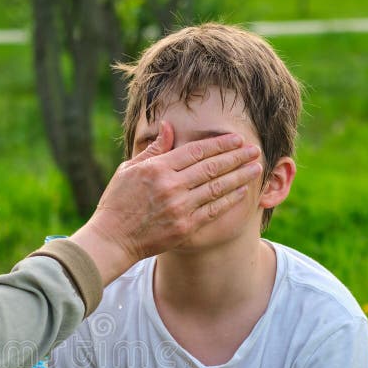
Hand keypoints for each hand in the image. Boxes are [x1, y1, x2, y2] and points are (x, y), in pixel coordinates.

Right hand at [69, 123, 261, 284]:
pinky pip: (213, 210)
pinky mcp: (184, 227)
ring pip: (217, 188)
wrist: (111, 240)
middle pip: (212, 167)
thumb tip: (169, 127)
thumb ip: (154, 150)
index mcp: (157, 168)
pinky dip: (229, 200)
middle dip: (237, 157)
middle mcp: (171, 186)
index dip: (220, 144)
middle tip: (255, 150)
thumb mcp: (129, 170)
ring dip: (239, 176)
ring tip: (256, 168)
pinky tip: (241, 191)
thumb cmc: (116, 203)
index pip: (196, 151)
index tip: (236, 139)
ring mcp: (179, 208)